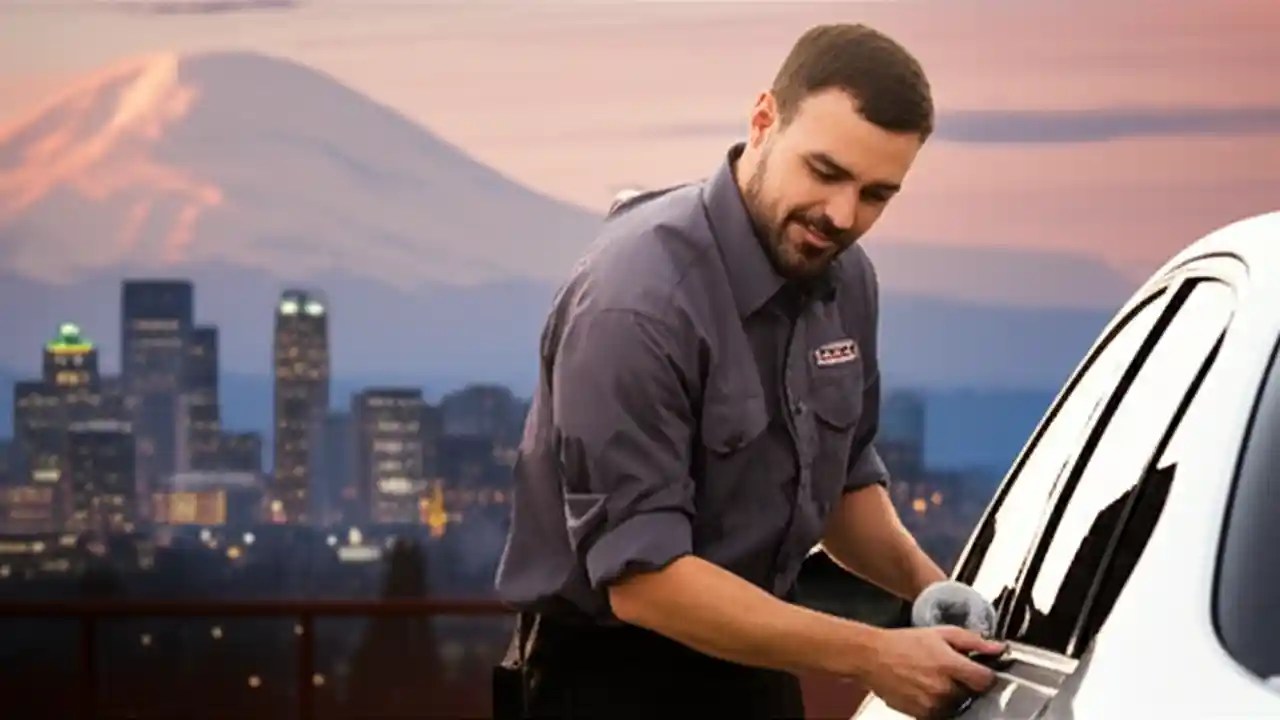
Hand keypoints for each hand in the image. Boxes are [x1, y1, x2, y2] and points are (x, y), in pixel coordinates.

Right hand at [862, 625, 1005, 718]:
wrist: (872, 657)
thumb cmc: (904, 643)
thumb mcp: (941, 633)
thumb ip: (973, 641)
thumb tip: (998, 649)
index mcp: (951, 666)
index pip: (986, 680)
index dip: (984, 674)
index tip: (978, 670)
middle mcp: (943, 689)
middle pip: (972, 694)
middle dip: (966, 683)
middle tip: (950, 670)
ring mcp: (932, 705)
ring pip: (957, 705)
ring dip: (952, 695)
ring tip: (935, 679)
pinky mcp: (921, 715)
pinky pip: (940, 713)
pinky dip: (938, 704)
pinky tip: (926, 688)